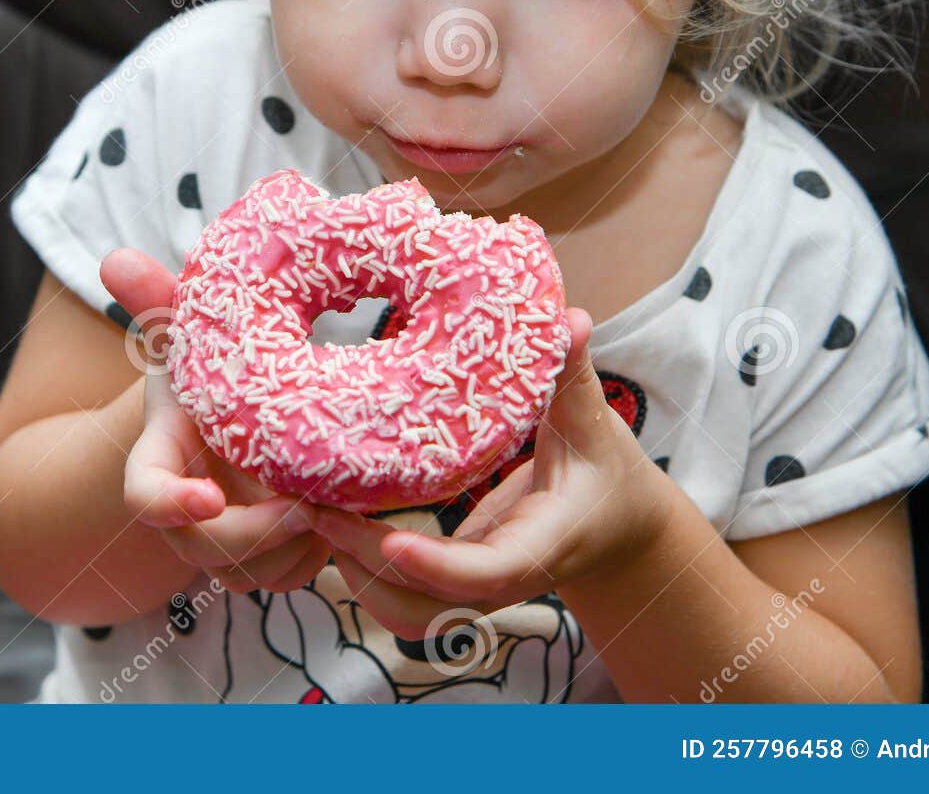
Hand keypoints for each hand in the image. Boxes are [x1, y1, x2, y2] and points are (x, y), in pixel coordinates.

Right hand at [101, 247, 332, 594]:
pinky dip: (325, 556)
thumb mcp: (188, 330)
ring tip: (341, 504)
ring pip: (257, 576)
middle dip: (254, 538)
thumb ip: (157, 299)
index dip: (168, 504)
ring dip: (297, 550)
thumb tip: (116, 258)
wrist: (231, 411)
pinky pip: (297, 577)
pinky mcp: (276, 554)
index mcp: (162, 456)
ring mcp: (232, 539)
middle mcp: (192, 510)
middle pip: (205, 551)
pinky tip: (357, 515)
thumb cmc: (208, 365)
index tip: (205, 497)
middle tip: (307, 506)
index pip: (144, 496)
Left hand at [305, 308, 673, 639]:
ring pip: (401, 612)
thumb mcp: (593, 425)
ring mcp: (472, 589)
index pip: (484, 575)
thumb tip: (571, 317)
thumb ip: (573, 376)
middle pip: (422, 605)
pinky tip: (332, 518)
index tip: (388, 541)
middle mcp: (501, 581)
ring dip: (352, 570)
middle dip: (363, 564)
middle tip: (314, 505)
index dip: (433, 564)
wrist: (617, 529)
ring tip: (311, 509)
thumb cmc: (605, 473)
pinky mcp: (450, 581)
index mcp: (540, 547)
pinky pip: (397, 594)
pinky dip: (359, 569)